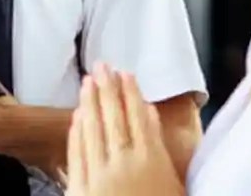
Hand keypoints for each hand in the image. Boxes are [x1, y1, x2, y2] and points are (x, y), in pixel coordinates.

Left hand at [66, 63, 184, 195]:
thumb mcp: (174, 183)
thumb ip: (159, 147)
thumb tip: (148, 114)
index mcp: (151, 161)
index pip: (138, 117)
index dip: (130, 93)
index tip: (125, 74)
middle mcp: (123, 164)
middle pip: (113, 118)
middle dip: (107, 89)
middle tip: (102, 66)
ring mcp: (99, 176)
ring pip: (92, 131)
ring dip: (90, 104)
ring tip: (88, 82)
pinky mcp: (80, 190)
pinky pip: (76, 155)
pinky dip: (77, 133)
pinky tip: (77, 118)